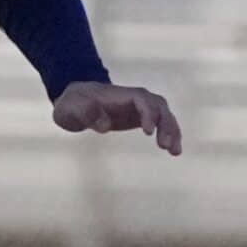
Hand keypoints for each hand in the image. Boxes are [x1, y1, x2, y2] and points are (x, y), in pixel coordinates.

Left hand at [53, 81, 182, 155]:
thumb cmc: (73, 103)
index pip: (141, 100)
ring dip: (172, 132)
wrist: (76, 100)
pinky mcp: (141, 118)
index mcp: (121, 94)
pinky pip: (161, 124)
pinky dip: (169, 135)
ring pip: (164, 116)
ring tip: (175, 152)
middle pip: (158, 107)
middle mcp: (136, 98)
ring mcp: (140, 107)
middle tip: (165, 146)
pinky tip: (174, 151)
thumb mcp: (72, 107)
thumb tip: (104, 125)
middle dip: (165, 124)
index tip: (148, 132)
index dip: (147, 114)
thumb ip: (86, 113)